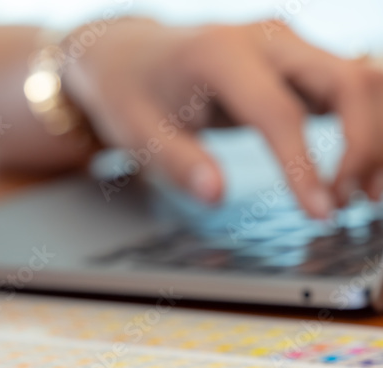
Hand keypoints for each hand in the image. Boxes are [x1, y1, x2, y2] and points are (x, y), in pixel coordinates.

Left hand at [61, 18, 382, 217]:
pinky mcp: (300, 60)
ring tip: (367, 195)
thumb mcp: (135, 133)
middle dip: (361, 146)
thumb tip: (215, 195)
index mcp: (220, 54)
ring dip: (375, 136)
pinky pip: (351, 87)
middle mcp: (266, 38)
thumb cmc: (130, 94)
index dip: (305, 166)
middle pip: (345, 83)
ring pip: (361, 81)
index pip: (279, 112)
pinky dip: (367, 126)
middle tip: (350, 205)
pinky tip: (361, 171)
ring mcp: (289, 44)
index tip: (319, 212)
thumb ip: (176, 162)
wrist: (128, 53)